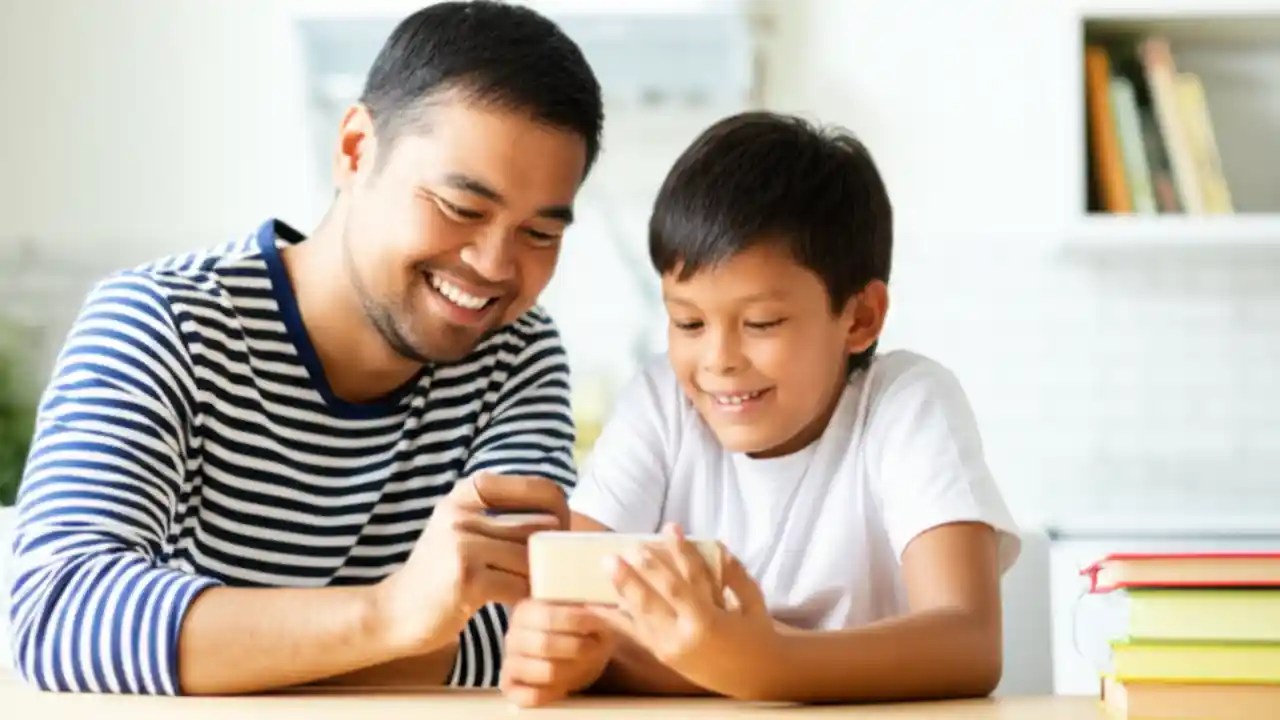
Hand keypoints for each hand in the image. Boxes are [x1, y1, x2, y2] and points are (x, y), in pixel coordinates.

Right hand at [370, 472, 568, 655]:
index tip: (561, 533)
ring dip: (539, 579)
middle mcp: (463, 513)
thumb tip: (559, 511)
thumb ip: (499, 513)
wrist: (394, 612)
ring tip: (534, 589)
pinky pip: (519, 586)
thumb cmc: (439, 571)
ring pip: (531, 559)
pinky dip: (526, 599)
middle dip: (553, 552)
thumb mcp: (460, 526)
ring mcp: (463, 545)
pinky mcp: (467, 580)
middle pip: (539, 528)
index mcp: (467, 493)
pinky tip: (519, 605)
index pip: (537, 488)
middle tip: (552, 570)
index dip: (559, 511)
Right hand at [499, 600, 614, 706]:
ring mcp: (510, 662)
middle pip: (544, 644)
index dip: (577, 622)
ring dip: (573, 669)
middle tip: (595, 647)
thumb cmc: (583, 633)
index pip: (548, 616)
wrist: (580, 658)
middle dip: (577, 647)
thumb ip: (591, 600)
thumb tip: (608, 574)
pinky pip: (531, 695)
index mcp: (526, 610)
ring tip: (586, 664)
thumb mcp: (587, 612)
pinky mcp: (511, 688)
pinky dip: (555, 691)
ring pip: (544, 670)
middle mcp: (512, 635)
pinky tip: (566, 684)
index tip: (598, 625)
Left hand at [604, 524, 776, 696]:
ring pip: (640, 615)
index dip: (677, 552)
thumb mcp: (753, 601)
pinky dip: (616, 618)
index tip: (669, 528)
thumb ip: (734, 575)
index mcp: (709, 621)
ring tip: (607, 568)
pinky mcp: (662, 655)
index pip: (686, 580)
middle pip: (653, 600)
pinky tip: (599, 605)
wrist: (757, 676)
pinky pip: (635, 633)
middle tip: (618, 553)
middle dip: (634, 575)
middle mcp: (684, 636)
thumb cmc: (757, 634)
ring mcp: (670, 648)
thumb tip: (717, 547)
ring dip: (622, 590)